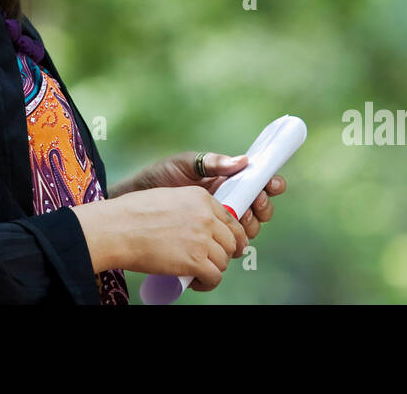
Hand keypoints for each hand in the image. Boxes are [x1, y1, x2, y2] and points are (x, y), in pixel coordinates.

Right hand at [115, 186, 248, 291]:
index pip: (230, 220)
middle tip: (210, 261)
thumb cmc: (133, 214)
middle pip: (231, 241)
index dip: (230, 236)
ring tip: (199, 273)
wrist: (118, 229)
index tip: (224, 245)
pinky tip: (197, 283)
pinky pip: (214, 277)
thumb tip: (197, 224)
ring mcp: (202, 239)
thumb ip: (188, 207)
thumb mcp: (169, 197)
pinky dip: (207, 283)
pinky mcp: (195, 261)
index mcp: (200, 198)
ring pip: (224, 261)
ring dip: (214, 269)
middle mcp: (206, 217)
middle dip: (223, 253)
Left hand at [122, 151, 285, 249]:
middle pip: (258, 208)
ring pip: (248, 228)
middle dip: (262, 206)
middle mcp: (227, 201)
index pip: (256, 182)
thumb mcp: (184, 164)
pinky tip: (228, 237)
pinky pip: (230, 244)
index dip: (270, 184)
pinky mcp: (208, 239)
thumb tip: (243, 161)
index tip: (271, 184)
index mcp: (226, 180)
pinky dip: (235, 243)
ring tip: (240, 217)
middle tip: (255, 203)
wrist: (135, 201)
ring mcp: (219, 221)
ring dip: (251, 224)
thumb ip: (212, 162)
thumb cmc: (159, 178)